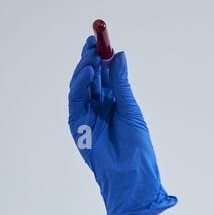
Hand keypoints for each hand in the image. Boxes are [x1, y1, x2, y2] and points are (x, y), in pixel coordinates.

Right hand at [67, 36, 176, 214]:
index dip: (102, 58)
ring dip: (85, 70)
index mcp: (115, 104)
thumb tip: (118, 56)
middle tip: (93, 42)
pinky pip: (76, 100)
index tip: (101, 40)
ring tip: (91, 56)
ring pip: (81, 87)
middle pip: (91, 78)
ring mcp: (88, 116)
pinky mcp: (78, 125)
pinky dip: (80, 85)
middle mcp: (100, 108)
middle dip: (90, 59)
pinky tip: (88, 73)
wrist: (131, 174)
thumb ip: (121, 83)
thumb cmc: (137, 147)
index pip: (104, 76)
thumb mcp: (131, 109)